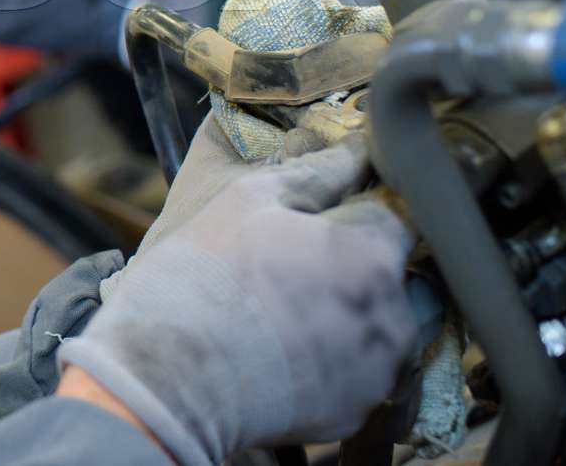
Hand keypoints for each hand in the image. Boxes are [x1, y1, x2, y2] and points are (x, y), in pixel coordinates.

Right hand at [59, 136, 415, 465]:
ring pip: (383, 327)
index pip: (396, 215)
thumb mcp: (247, 200)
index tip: (322, 215)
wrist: (167, 377)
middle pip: (397, 275)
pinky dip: (333, 358)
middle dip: (361, 263)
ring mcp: (376, 373)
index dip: (358, 208)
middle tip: (300, 262)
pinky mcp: (354, 413)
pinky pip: (360, 373)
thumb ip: (316, 173)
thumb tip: (354, 152)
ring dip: (352, 312)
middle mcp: (392, 318)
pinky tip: (285, 347)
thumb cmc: (203, 275)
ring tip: (289, 308)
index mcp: (371, 256)